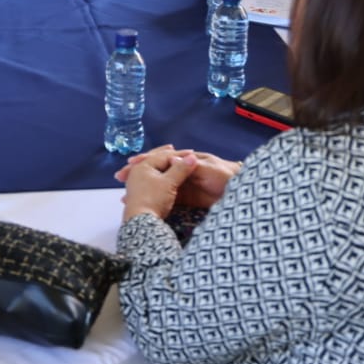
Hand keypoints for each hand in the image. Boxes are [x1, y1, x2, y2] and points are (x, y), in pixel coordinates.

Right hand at [117, 145, 240, 209]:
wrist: (243, 191)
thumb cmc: (227, 176)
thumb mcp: (209, 169)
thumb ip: (190, 166)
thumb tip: (172, 159)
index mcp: (187, 160)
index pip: (161, 158)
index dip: (146, 160)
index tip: (130, 164)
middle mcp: (182, 171)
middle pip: (156, 171)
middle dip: (138, 174)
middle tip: (120, 177)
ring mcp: (184, 185)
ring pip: (158, 185)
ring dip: (143, 189)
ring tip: (126, 196)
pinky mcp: (188, 199)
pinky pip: (168, 199)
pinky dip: (155, 201)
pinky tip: (144, 205)